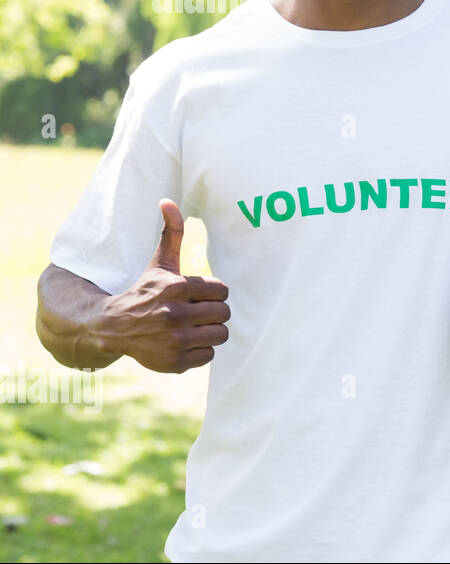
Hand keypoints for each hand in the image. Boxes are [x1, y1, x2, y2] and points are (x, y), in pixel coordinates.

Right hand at [91, 199, 230, 373]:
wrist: (111, 325)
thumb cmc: (144, 290)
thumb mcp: (159, 263)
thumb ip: (171, 233)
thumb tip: (167, 200)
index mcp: (177, 287)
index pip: (222, 291)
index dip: (213, 293)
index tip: (198, 294)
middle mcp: (175, 314)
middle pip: (224, 314)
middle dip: (213, 312)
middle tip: (196, 311)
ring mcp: (174, 340)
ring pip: (220, 335)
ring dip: (209, 331)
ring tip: (192, 326)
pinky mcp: (174, 362)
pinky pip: (208, 356)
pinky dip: (200, 350)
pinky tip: (183, 342)